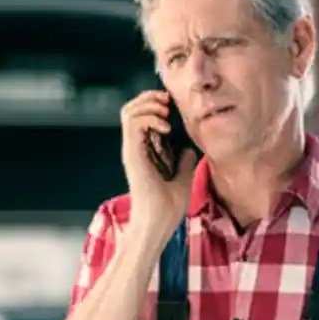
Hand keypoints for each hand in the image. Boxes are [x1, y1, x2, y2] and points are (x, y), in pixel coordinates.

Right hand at [119, 90, 197, 230]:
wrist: (159, 220)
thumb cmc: (169, 205)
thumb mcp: (184, 177)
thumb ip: (185, 161)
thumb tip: (190, 149)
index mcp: (144, 151)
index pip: (141, 116)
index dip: (154, 104)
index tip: (172, 106)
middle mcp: (135, 147)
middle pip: (130, 108)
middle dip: (149, 98)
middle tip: (167, 103)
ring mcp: (132, 149)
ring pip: (128, 111)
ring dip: (148, 105)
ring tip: (165, 112)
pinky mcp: (132, 153)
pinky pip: (133, 123)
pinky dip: (150, 117)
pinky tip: (165, 127)